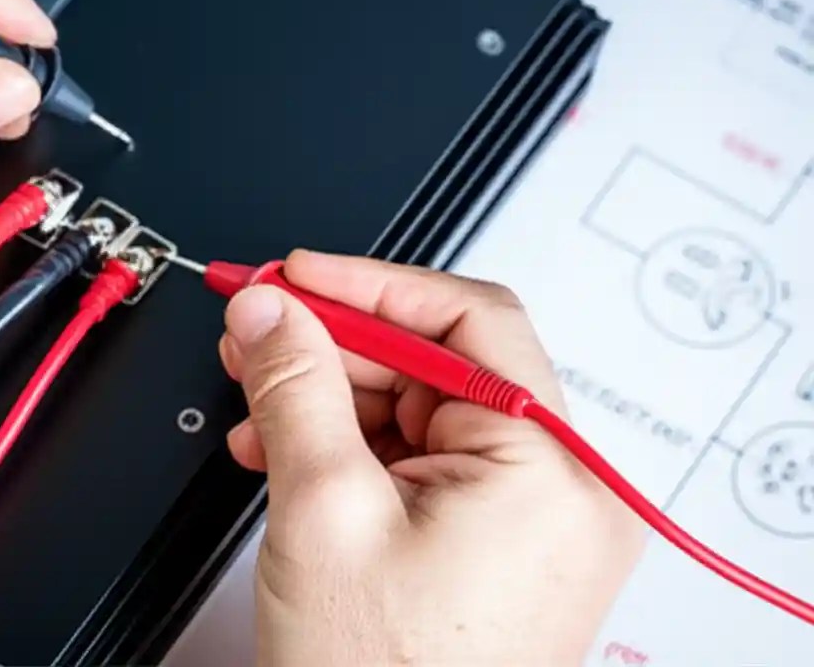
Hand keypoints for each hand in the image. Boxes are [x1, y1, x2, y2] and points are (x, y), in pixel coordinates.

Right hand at [218, 250, 642, 665]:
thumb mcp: (322, 510)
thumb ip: (297, 387)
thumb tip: (274, 310)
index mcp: (551, 472)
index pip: (465, 320)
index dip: (368, 285)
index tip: (296, 275)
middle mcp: (560, 492)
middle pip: (442, 364)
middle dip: (339, 344)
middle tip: (262, 328)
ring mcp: (529, 522)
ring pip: (423, 412)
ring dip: (336, 398)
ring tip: (260, 399)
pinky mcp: (493, 546)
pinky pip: (422, 464)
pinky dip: (355, 449)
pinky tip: (290, 450)